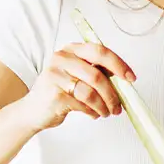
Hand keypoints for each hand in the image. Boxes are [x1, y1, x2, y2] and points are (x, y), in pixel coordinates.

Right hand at [17, 42, 135, 131]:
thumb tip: (123, 80)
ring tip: (106, 112)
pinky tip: (92, 113)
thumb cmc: (58, 92)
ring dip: (104, 106)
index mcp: (71, 50)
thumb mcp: (76, 75)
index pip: (100, 51)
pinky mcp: (55, 95)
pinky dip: (93, 112)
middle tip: (119, 106)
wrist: (33, 110)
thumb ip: (96, 72)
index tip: (130, 78)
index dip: (119, 65)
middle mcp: (61, 59)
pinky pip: (83, 105)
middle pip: (97, 75)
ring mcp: (56, 76)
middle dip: (113, 94)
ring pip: (91, 92)